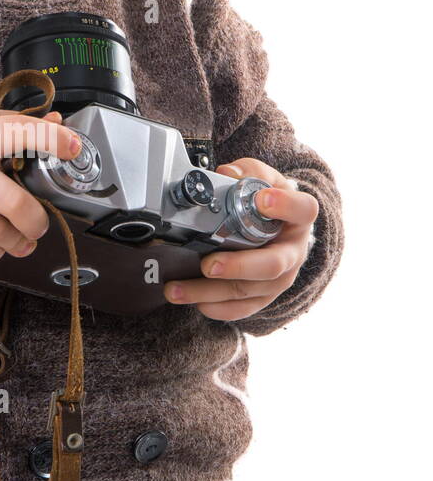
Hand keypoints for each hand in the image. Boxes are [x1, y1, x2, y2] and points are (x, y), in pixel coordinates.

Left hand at [163, 158, 318, 320]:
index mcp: (298, 218)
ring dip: (210, 292)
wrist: (279, 228)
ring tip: (177, 288)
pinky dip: (217, 308)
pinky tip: (195, 303)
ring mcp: (280, 278)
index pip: (302, 209)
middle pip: (272, 265)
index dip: (285, 205)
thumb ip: (247, 172)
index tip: (262, 199)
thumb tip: (226, 173)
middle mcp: (293, 252)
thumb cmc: (269, 201)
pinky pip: (243, 308)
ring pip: (248, 290)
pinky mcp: (264, 296)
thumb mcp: (263, 179)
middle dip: (238, 266)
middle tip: (209, 264)